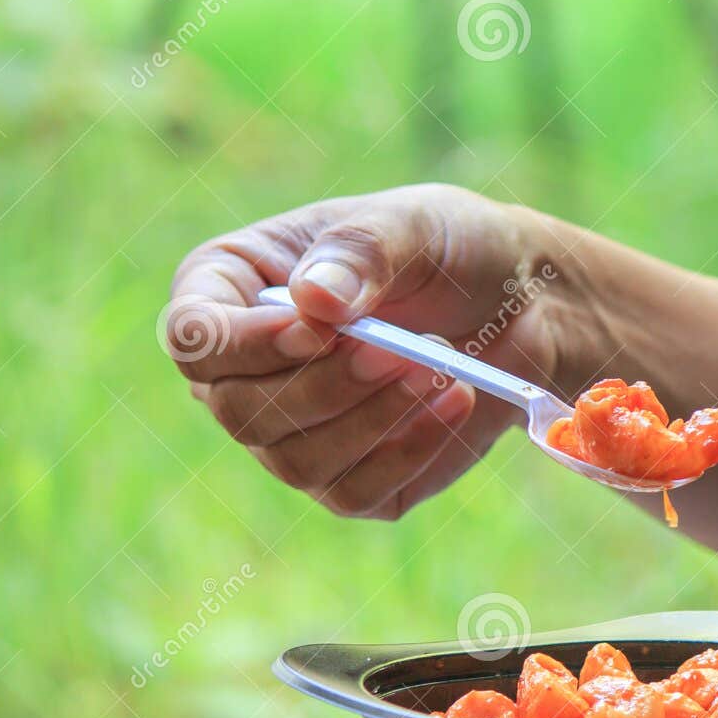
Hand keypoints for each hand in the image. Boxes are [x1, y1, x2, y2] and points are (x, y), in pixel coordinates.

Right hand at [165, 185, 583, 519]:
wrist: (522, 306)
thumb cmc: (448, 249)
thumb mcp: (411, 224)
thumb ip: (361, 252)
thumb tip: (314, 301)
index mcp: (232, 291)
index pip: (194, 340)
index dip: (245, 344)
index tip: (320, 329)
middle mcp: (247, 372)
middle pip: (240, 412)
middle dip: (326, 385)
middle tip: (401, 351)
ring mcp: (293, 434)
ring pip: (295, 461)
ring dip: (374, 418)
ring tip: (439, 366)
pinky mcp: (352, 480)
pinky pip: (354, 493)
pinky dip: (410, 452)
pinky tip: (455, 401)